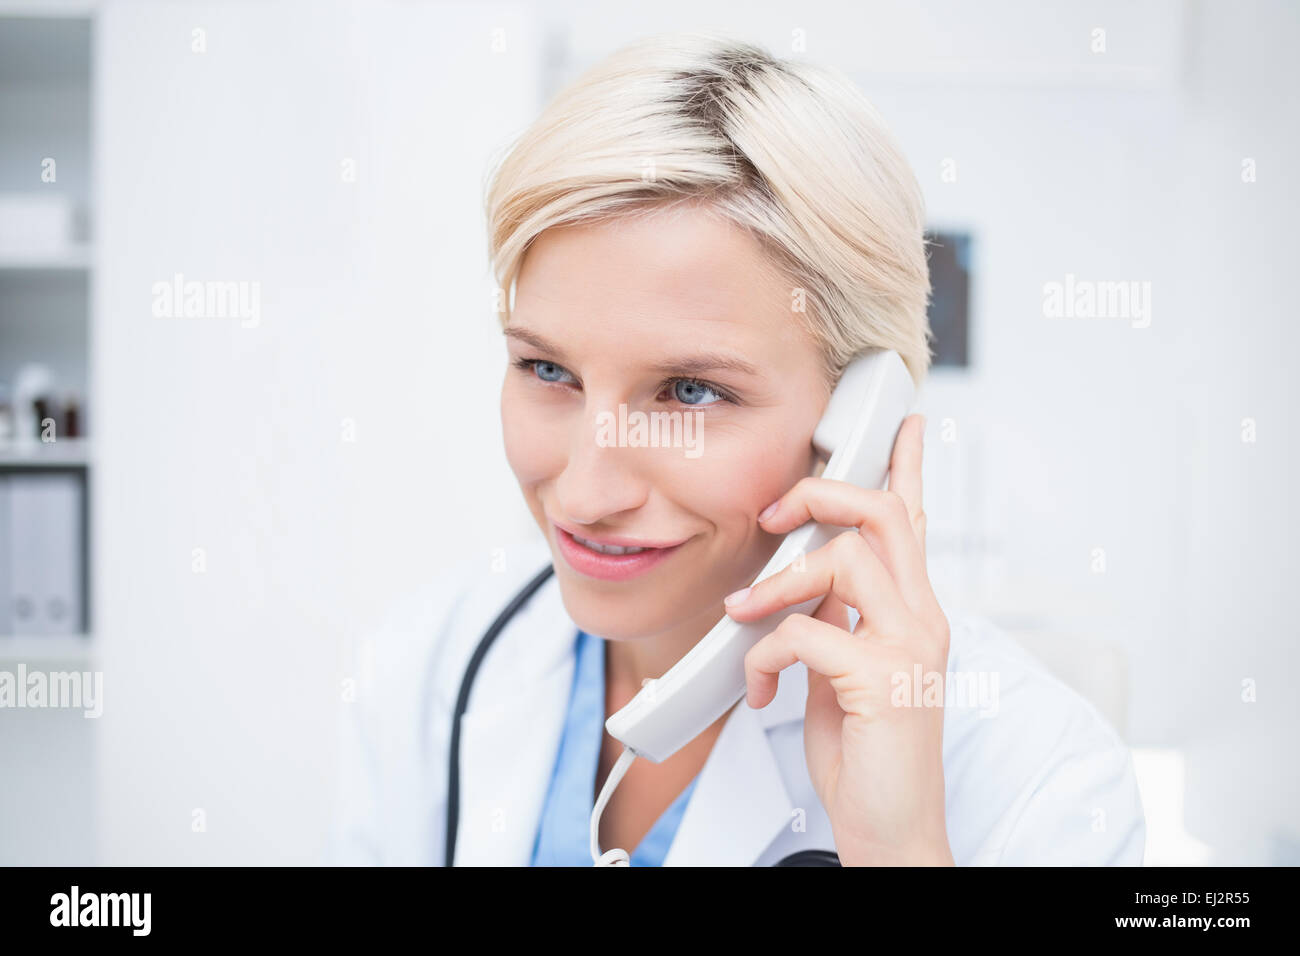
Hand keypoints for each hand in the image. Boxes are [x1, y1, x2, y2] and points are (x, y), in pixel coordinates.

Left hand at [725, 414, 953, 865]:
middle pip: (882, 515)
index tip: (906, 424)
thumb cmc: (867, 757)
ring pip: (844, 559)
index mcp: (914, 613)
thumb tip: (804, 584)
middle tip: (777, 515)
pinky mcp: (885, 683)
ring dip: (777, 585)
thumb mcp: (845, 674)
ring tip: (743, 617)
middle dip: (822, 495)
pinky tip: (759, 690)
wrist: (891, 831)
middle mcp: (923, 620)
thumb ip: (838, 621)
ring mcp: (910, 648)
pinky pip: (807, 633)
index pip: (914, 524)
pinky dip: (765, 655)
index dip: (908, 468)